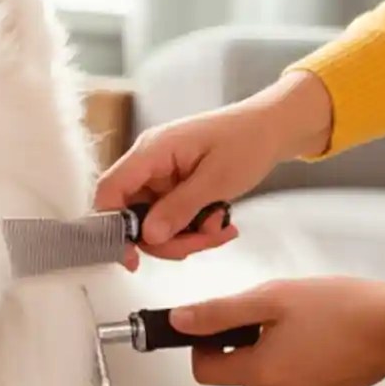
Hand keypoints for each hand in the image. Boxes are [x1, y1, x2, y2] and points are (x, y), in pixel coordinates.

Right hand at [95, 71, 332, 267]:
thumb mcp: (216, 180)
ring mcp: (162, 176)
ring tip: (220, 229)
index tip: (133, 258)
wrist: (274, 128)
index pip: (110, 190)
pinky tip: (220, 224)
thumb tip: (148, 238)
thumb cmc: (248, 142)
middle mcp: (150, 163)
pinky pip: (172, 218)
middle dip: (166, 239)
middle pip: (134, 215)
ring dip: (185, 237)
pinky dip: (193, 229)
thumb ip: (179, 208)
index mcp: (152, 151)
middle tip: (201, 242)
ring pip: (156, 223)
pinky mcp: (175, 186)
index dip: (113, 226)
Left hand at [171, 277, 384, 385]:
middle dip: (244, 341)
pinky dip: (295, 359)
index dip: (202, 345)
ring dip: (271, 348)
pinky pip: (292, 380)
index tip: (218, 323)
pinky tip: (319, 336)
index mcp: (261, 374)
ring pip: (266, 374)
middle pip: (237, 372)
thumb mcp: (271, 298)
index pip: (205, 371)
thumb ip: (219, 312)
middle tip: (272, 312)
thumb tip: (180, 321)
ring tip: (302, 322)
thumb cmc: (341, 307)